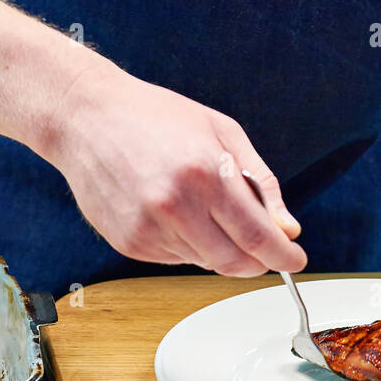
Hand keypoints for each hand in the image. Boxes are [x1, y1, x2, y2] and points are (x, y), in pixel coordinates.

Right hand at [41, 62, 305, 276]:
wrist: (86, 117)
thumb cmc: (155, 117)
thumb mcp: (222, 133)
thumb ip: (260, 184)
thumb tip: (286, 228)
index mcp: (206, 174)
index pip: (259, 236)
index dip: (283, 256)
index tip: (295, 260)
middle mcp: (176, 207)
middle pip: (234, 263)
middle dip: (256, 262)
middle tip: (264, 251)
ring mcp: (149, 229)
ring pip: (205, 263)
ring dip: (218, 248)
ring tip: (202, 209)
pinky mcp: (130, 243)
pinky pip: (174, 258)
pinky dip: (186, 244)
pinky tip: (172, 212)